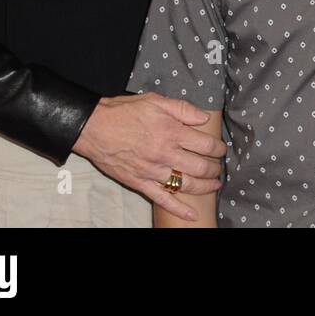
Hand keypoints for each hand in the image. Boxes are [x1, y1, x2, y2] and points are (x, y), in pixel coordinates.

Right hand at [73, 94, 226, 221]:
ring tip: (214, 184)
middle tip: (219, 167)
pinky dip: (179, 209)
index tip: (221, 149)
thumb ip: (183, 108)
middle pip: (200, 166)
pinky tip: (192, 214)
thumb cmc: (124, 112)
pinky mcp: (140, 183)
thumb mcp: (155, 100)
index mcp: (171, 131)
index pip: (206, 144)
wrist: (93, 127)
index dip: (219, 148)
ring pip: (186, 184)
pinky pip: (163, 199)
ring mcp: (152, 171)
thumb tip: (204, 117)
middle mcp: (165, 153)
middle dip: (215, 168)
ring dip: (205, 186)